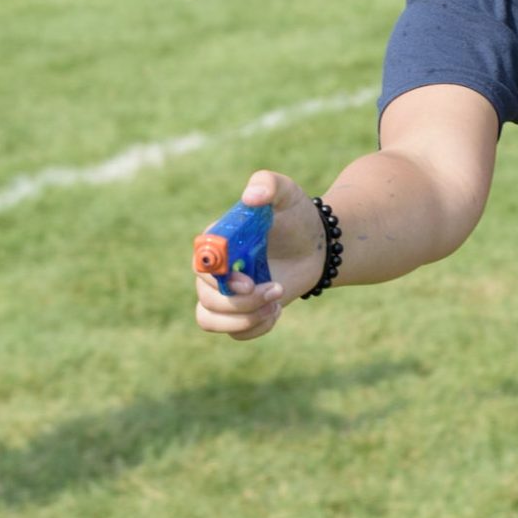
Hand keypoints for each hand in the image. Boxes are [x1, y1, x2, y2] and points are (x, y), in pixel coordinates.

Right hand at [193, 170, 326, 340]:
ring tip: (275, 305)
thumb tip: (250, 197)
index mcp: (217, 242)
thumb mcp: (285, 193)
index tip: (249, 282)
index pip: (200, 266)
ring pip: (209, 320)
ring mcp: (224, 293)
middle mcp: (213, 270)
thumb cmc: (296, 215)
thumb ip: (267, 184)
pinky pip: (233, 332)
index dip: (219, 280)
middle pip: (206, 299)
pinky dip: (254, 329)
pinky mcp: (240, 312)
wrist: (316, 245)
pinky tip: (275, 311)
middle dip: (241, 304)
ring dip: (244, 320)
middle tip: (277, 290)